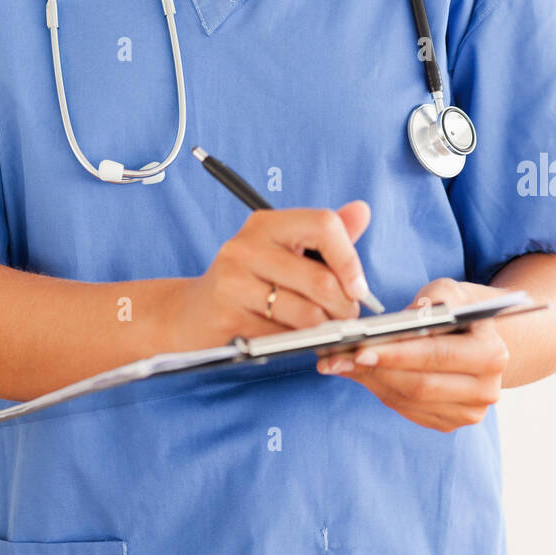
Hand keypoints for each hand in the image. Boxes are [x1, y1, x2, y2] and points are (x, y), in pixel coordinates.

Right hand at [166, 202, 372, 349]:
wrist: (192, 313)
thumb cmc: (250, 281)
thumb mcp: (286, 250)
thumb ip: (327, 236)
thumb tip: (362, 210)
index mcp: (267, 223)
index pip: (323, 225)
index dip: (350, 258)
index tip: (359, 287)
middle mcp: (247, 246)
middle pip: (319, 278)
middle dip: (344, 306)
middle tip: (348, 317)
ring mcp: (234, 281)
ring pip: (306, 314)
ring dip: (325, 330)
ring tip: (324, 330)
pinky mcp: (228, 315)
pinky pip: (283, 337)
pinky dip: (297, 344)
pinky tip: (292, 339)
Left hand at [316, 276, 509, 430]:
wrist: (480, 338)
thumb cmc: (457, 309)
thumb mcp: (449, 291)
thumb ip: (431, 299)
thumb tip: (399, 322)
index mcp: (492, 353)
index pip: (437, 356)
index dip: (397, 354)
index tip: (360, 348)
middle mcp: (486, 389)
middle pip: (420, 385)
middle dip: (375, 370)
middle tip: (336, 357)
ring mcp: (468, 412)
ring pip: (408, 400)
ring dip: (369, 381)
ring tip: (336, 363)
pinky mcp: (449, 422)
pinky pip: (406, 409)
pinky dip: (379, 389)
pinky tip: (356, 372)